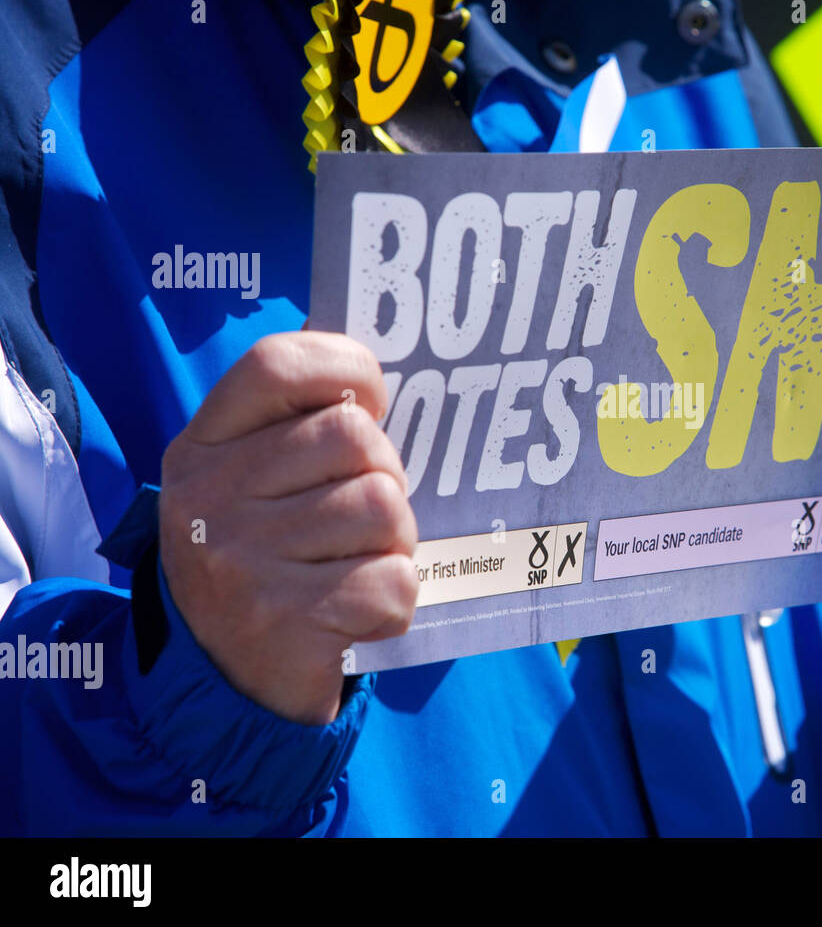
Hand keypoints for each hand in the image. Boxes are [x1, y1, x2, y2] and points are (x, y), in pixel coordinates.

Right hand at [159, 332, 417, 724]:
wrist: (224, 680)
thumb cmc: (264, 561)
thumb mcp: (252, 483)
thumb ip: (300, 427)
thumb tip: (378, 384)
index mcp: (202, 447)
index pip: (277, 364)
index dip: (344, 368)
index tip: (369, 403)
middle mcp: (209, 497)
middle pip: (356, 439)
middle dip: (384, 478)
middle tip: (364, 520)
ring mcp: (240, 560)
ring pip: (384, 510)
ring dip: (395, 545)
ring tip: (358, 568)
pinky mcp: (282, 620)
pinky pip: (392, 581)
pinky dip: (395, 602)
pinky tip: (358, 615)